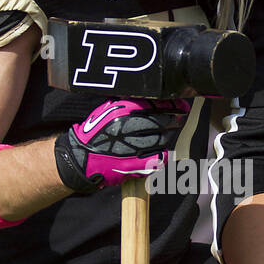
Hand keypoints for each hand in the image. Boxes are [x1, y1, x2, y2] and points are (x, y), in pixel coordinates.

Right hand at [54, 98, 191, 193]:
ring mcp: (134, 146)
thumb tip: (156, 99)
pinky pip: (158, 157)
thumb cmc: (96, 134)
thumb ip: (130, 104)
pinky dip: (160, 155)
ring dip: (164, 138)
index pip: (156, 104)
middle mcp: (130, 126)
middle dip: (172, 121)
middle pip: (163, 121)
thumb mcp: (109, 110)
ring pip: (162, 139)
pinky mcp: (135, 164)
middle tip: (176, 121)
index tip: (182, 106)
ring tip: (159, 138)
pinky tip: (155, 152)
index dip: (173, 105)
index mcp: (124, 110)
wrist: (82, 158)